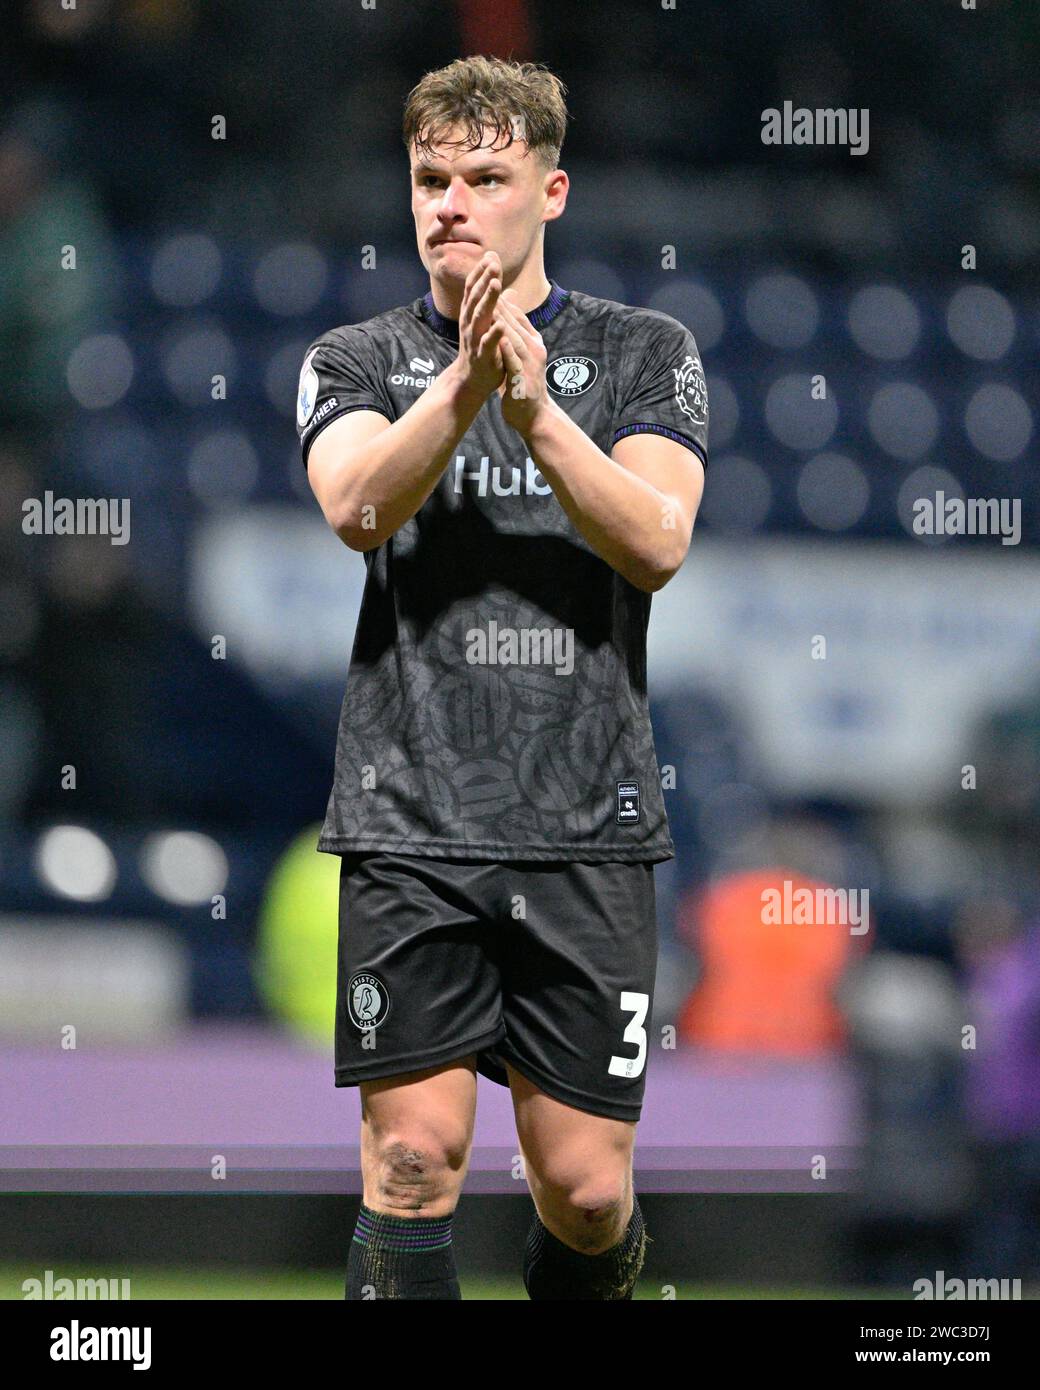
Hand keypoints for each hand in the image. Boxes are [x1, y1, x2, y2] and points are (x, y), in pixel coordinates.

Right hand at [453, 252, 507, 399]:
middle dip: (484, 279)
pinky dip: (493, 334)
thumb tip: (497, 278)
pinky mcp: (482, 356)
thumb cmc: (481, 349)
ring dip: (487, 299)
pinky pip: (487, 343)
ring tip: (496, 284)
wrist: (472, 380)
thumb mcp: (485, 322)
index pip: (474, 288)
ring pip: (480, 316)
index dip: (481, 271)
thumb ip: (491, 301)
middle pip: (476, 297)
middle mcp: (469, 323)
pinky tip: (501, 324)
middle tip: (493, 262)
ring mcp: (474, 339)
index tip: (491, 254)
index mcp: (471, 314)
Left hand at [494, 290, 550, 435]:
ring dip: (503, 322)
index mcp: (533, 343)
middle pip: (516, 324)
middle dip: (502, 304)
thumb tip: (506, 320)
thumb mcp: (521, 357)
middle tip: (489, 284)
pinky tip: (498, 337)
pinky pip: (514, 361)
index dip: (504, 301)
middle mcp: (534, 350)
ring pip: (515, 339)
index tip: (490, 283)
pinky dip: (506, 348)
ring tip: (491, 306)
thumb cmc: (524, 385)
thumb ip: (515, 337)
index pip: (518, 318)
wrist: (534, 416)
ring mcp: (530, 365)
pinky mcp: (523, 380)